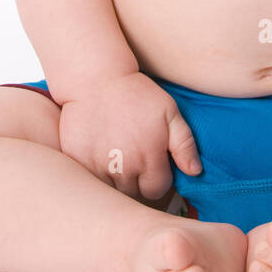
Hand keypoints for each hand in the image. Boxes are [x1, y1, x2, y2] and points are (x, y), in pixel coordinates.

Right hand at [58, 72, 201, 200]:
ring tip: (117, 158)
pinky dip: (94, 172)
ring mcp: (97, 166)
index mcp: (149, 159)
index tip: (153, 165)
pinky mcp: (77, 161)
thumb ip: (185, 145)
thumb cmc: (136, 93)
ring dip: (115, 179)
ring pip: (110, 190)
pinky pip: (88, 180)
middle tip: (134, 159)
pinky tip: (99, 154)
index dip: (157, 179)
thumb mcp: (169, 112)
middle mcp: (123, 168)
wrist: (96, 78)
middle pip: (133, 194)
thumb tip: (194, 173)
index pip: (156, 191)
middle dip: (137, 182)